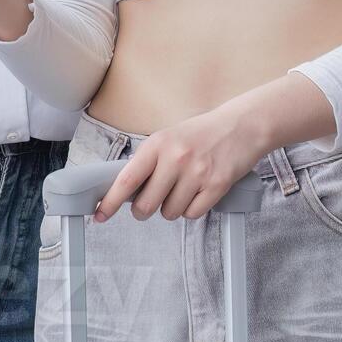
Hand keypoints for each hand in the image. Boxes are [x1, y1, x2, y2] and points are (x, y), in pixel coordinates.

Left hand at [99, 104, 272, 222]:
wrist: (241, 126)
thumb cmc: (200, 134)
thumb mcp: (168, 138)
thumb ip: (148, 162)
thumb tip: (125, 191)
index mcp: (157, 144)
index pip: (127, 179)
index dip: (111, 201)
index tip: (100, 215)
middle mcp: (175, 158)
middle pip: (146, 205)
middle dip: (144, 211)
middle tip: (150, 204)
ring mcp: (197, 172)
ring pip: (170, 212)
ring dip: (172, 208)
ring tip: (182, 189)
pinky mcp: (217, 185)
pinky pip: (193, 214)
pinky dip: (192, 209)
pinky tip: (198, 193)